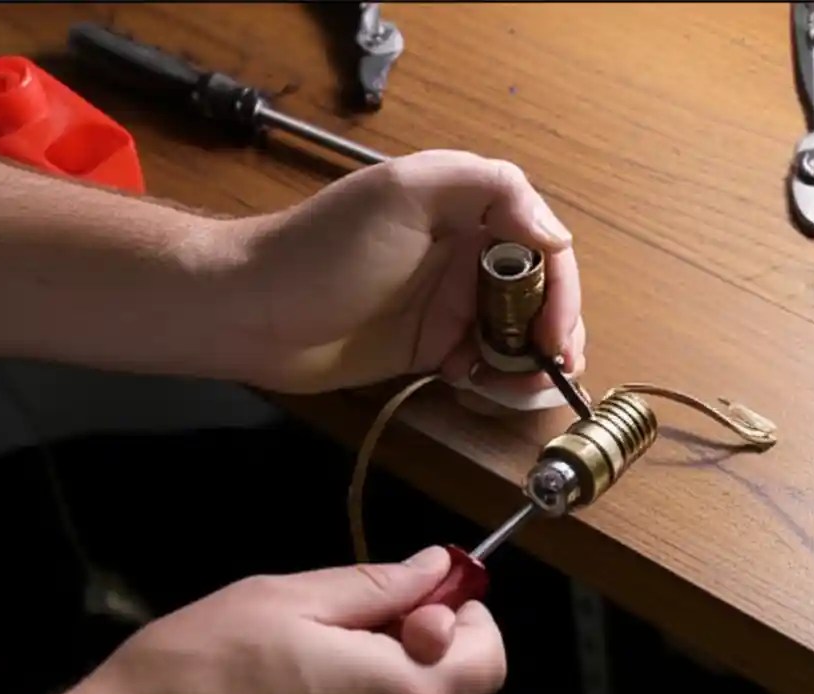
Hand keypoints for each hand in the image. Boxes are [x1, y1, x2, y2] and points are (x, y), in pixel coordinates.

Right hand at [35, 547, 505, 693]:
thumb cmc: (203, 667)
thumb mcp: (293, 599)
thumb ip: (378, 586)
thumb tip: (436, 566)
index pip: (487, 659)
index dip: (468, 615)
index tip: (427, 590)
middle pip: (457, 684)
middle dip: (432, 636)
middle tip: (371, 612)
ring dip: (398, 663)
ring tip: (332, 641)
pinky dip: (369, 692)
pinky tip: (318, 675)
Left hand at [230, 149, 585, 393]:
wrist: (253, 312)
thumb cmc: (325, 248)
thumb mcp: (404, 192)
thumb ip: (489, 188)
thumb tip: (557, 233)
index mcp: (468, 212)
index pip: (542, 246)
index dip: (561, 288)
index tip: (554, 331)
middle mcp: (465, 256)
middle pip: (538, 294)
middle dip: (555, 331)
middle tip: (553, 366)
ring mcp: (448, 304)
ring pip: (516, 333)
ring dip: (531, 361)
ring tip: (520, 384)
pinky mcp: (430, 346)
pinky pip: (483, 364)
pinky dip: (496, 379)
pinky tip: (477, 385)